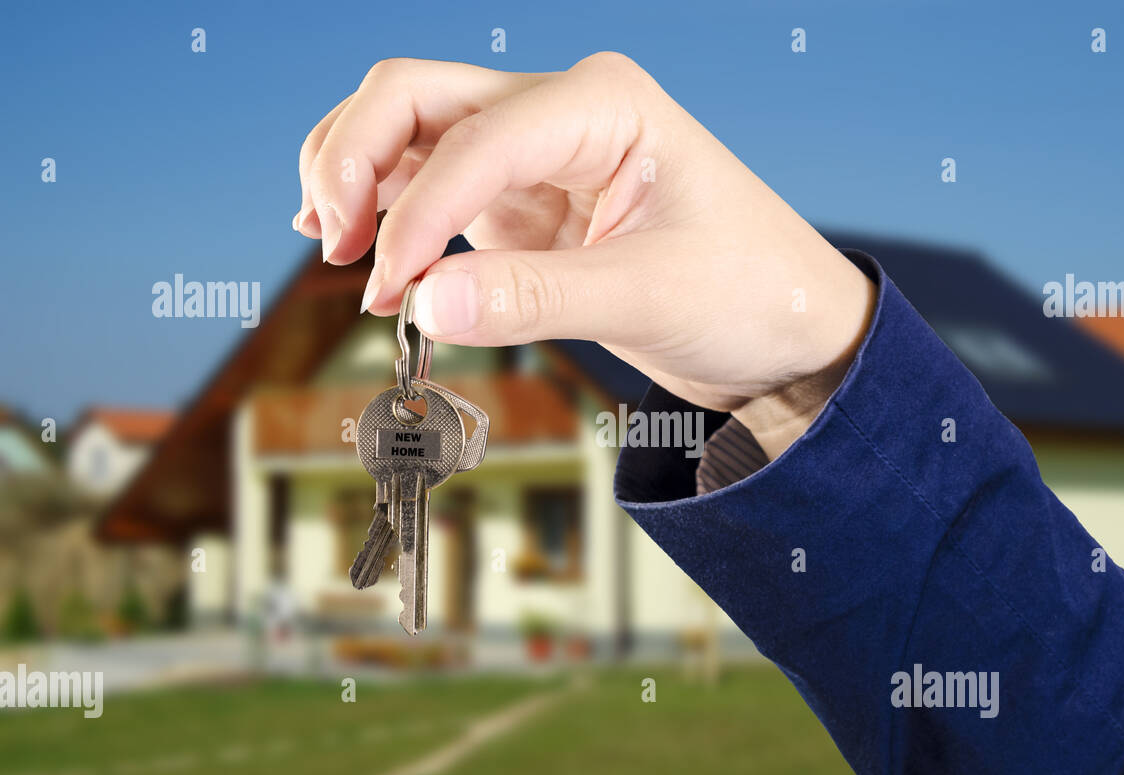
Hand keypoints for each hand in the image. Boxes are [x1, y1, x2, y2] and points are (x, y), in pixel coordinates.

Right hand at [295, 52, 874, 459]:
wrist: (788, 329)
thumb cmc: (752, 291)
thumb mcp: (649, 296)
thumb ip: (535, 299)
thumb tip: (424, 304)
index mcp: (605, 103)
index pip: (477, 138)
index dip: (416, 211)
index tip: (390, 284)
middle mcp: (561, 112)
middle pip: (414, 97)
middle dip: (355, 161)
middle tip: (335, 247)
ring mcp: (534, 156)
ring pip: (409, 134)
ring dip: (358, 183)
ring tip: (342, 258)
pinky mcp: (522, 205)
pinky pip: (428, 189)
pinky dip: (386, 216)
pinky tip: (362, 254)